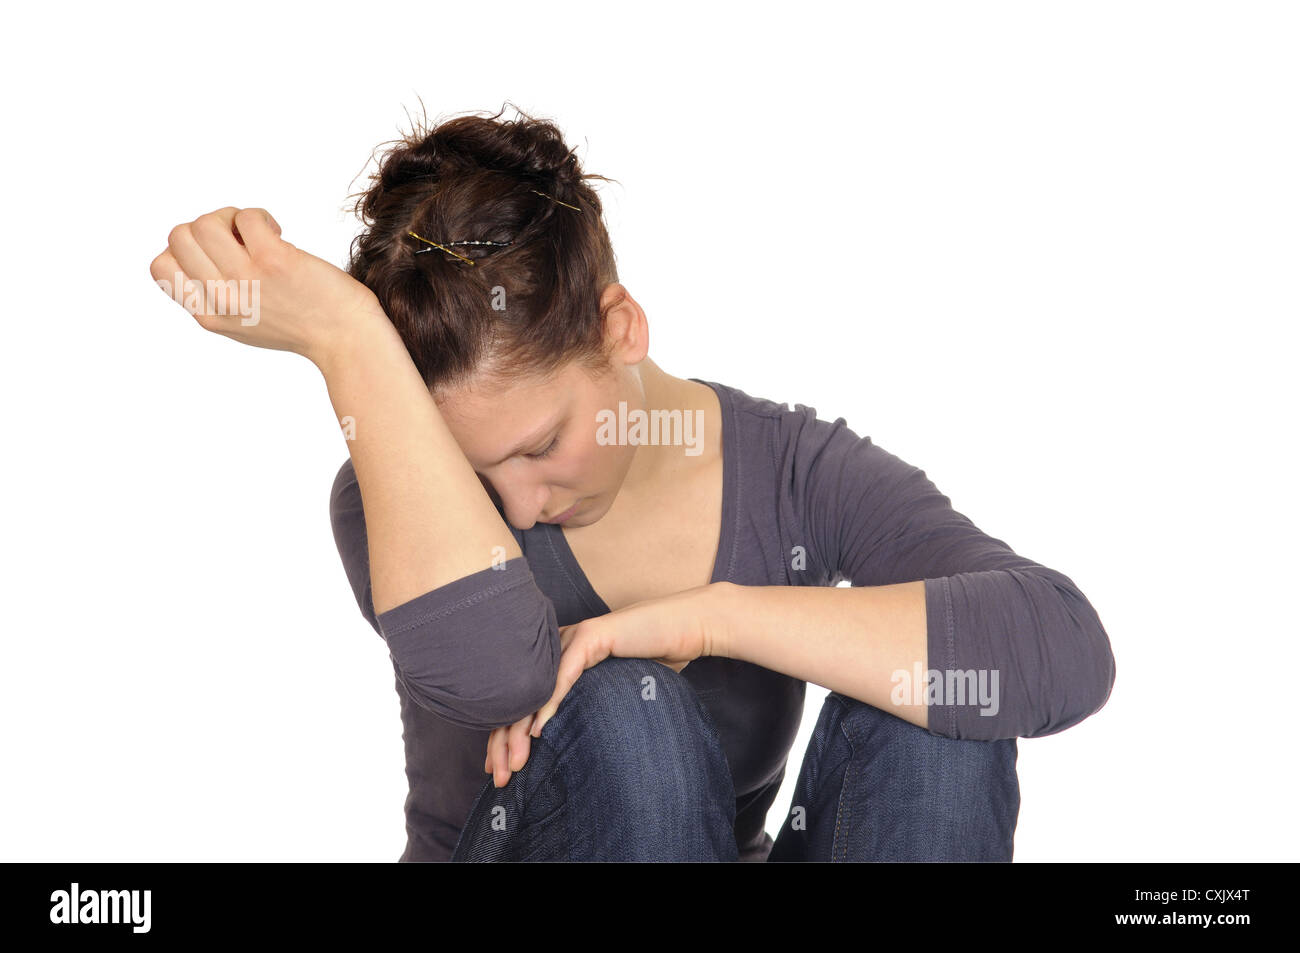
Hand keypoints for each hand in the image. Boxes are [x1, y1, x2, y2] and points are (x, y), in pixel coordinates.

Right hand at [149, 207, 387, 366]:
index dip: (185, 249)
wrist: (347, 339)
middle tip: (240, 239)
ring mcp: (246, 280)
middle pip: (178, 236)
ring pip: (205, 222)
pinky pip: (246, 217)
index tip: (219, 256)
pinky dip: (260, 216)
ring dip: (232, 216)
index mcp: (208, 316)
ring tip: (259, 234)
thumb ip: (214, 296)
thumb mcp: (243, 322)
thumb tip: (198, 244)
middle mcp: (222, 300)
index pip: (160, 267)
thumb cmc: (301, 325)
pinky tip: (278, 233)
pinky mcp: (274, 261)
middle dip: (208, 225)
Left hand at [480, 584, 728, 787]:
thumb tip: (571, 749)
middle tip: (498, 778)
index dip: (504, 738)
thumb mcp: (615, 692)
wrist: (689, 627)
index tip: (497, 772)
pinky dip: (548, 706)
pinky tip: (538, 732)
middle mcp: (557, 647)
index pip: (520, 703)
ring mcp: (572, 639)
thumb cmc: (658, 659)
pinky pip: (562, 677)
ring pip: (535, 691)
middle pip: (517, 698)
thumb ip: (590, 709)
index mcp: (558, 660)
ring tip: (514, 765)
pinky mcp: (591, 637)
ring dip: (520, 732)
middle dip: (503, 742)